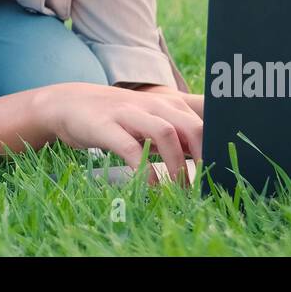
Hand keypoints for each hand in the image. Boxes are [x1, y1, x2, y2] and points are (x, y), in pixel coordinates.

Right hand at [38, 82, 203, 186]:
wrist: (68, 102)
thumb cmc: (115, 117)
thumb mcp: (148, 120)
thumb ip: (174, 134)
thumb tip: (205, 157)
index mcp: (166, 105)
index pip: (202, 121)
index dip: (216, 145)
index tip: (221, 170)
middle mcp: (152, 105)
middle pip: (190, 125)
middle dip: (203, 156)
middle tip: (205, 184)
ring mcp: (129, 114)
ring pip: (165, 134)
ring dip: (177, 165)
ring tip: (180, 189)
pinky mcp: (106, 127)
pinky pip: (132, 149)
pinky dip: (145, 170)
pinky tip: (152, 187)